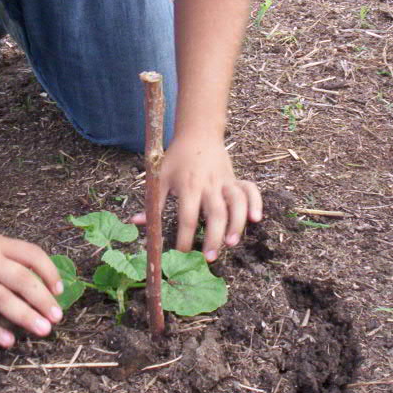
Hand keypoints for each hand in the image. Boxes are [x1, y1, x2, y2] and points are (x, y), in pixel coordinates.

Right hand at [0, 215, 63, 348]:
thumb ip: (0, 256)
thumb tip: (27, 277)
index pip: (31, 254)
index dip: (49, 271)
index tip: (59, 289)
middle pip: (22, 280)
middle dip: (43, 300)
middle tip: (56, 317)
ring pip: (3, 300)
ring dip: (25, 316)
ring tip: (42, 330)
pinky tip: (7, 341)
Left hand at [132, 133, 261, 261]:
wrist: (197, 134)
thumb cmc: (176, 158)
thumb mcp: (160, 178)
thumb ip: (152, 202)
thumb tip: (136, 222)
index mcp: (188, 186)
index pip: (188, 217)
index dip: (185, 238)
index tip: (182, 253)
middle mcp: (209, 184)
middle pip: (216, 214)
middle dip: (214, 237)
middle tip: (209, 258)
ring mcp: (225, 181)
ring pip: (236, 203)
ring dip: (237, 224)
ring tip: (231, 243)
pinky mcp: (236, 179)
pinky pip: (251, 190)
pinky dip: (256, 203)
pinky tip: (255, 219)